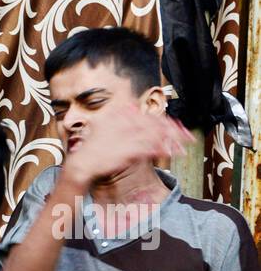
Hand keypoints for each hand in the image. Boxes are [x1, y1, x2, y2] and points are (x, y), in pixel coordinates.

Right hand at [60, 106, 190, 191]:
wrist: (82, 164)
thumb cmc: (94, 149)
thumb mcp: (104, 126)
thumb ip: (120, 118)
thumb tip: (132, 106)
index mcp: (118, 115)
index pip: (147, 115)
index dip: (165, 121)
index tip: (177, 127)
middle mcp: (123, 123)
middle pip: (155, 123)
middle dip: (174, 129)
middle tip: (188, 136)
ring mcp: (126, 137)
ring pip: (156, 135)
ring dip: (173, 140)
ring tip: (185, 146)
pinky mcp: (127, 151)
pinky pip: (149, 148)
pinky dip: (163, 149)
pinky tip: (173, 152)